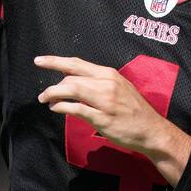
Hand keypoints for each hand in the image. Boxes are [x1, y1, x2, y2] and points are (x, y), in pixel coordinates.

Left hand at [34, 55, 186, 162]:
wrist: (151, 130)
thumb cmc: (134, 110)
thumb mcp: (119, 88)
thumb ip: (98, 82)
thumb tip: (72, 80)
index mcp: (109, 74)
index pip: (77, 63)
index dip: (55, 61)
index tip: (39, 61)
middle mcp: (107, 84)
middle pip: (71, 77)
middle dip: (53, 85)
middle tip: (43, 94)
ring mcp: (105, 101)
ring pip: (72, 90)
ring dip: (53, 94)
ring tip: (45, 100)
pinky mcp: (102, 118)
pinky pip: (76, 108)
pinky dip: (62, 107)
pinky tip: (56, 108)